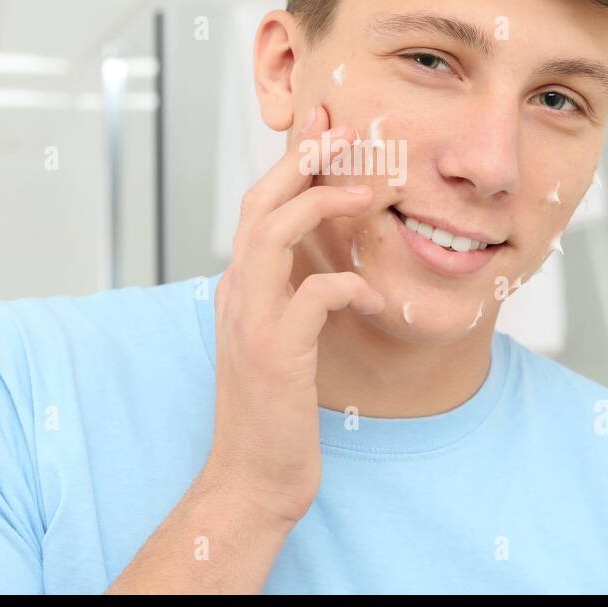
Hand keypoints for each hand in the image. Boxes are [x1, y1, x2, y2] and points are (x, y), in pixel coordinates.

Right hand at [202, 104, 384, 526]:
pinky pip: (311, 298)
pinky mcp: (275, 355)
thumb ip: (289, 302)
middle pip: (258, 204)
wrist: (252, 480)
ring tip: (366, 192)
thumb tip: (325, 273)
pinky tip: (370, 297)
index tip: (324, 126)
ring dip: (319, 204)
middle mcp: (236, 296)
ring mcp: (250, 324)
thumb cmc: (275, 414)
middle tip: (341, 130)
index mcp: (240, 289)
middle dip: (300, 161)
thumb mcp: (279, 345)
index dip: (291, 163)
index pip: (259, 208)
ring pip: (271, 235)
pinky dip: (345, 286)